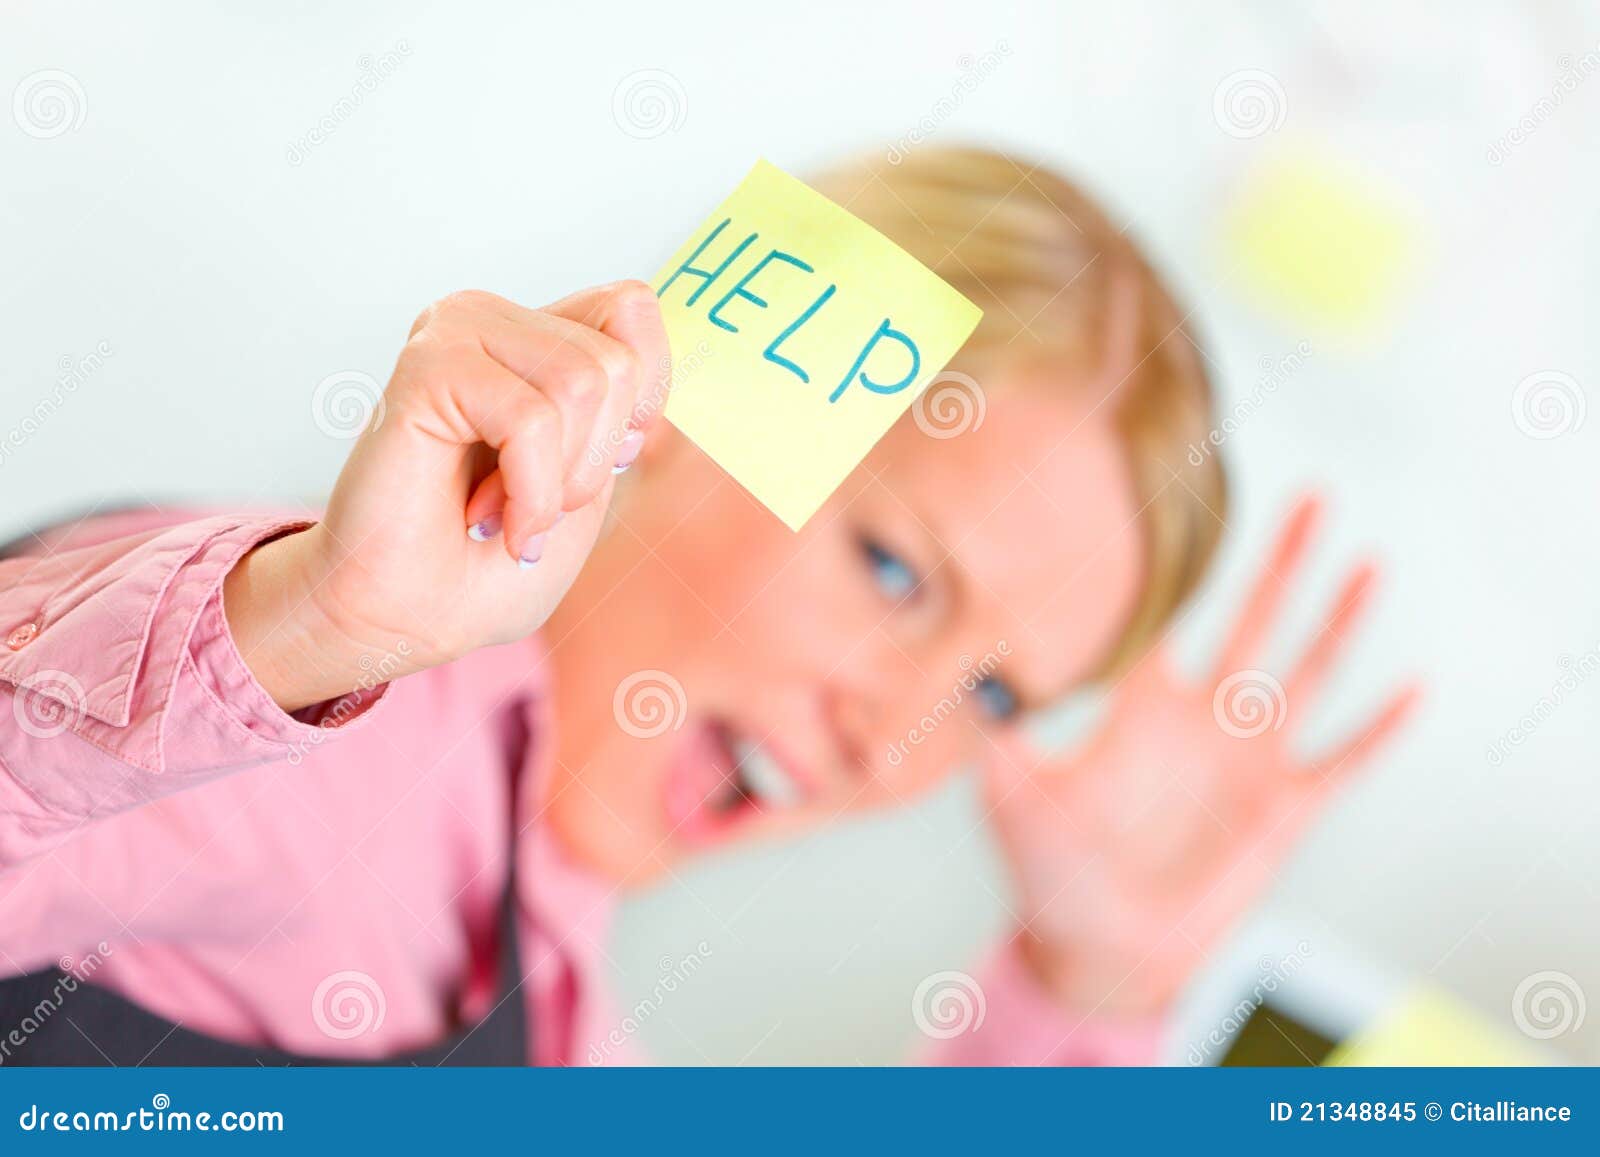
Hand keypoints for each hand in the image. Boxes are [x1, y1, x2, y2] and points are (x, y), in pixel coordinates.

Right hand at [226, 283, 668, 710]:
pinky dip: (529, 491)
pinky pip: (532, 418)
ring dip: (557, 482)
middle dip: (593, 463)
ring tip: (503, 511)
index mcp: (533, 341)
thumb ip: (620, 420)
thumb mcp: (590, 490)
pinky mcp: (428, 366)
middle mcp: (492, 323)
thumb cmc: (485, 567)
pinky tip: (484, 516)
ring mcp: (455, 334)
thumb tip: (639, 373)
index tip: (579, 467)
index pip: (631, 307)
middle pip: (618, 362)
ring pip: (584, 383)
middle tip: (532, 506)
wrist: (403, 620)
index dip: (639, 402)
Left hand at [980, 496, 1419, 1017]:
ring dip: (1339, 618)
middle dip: (1282, 559)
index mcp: (1142, 704)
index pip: (1167, 613)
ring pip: (1308, 670)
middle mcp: (1205, 717)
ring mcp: (1249, 758)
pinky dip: (1378, 728)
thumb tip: (962, 681)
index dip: (1181, 562)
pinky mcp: (1284, 807)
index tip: (1192, 495)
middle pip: (1254, 618)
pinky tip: (1412, 687)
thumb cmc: (1052, 871)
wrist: (1101, 947)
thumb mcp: (1015, 799)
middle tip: (1308, 496)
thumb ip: (997, 739)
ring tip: (1366, 561)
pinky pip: (1343, 759)